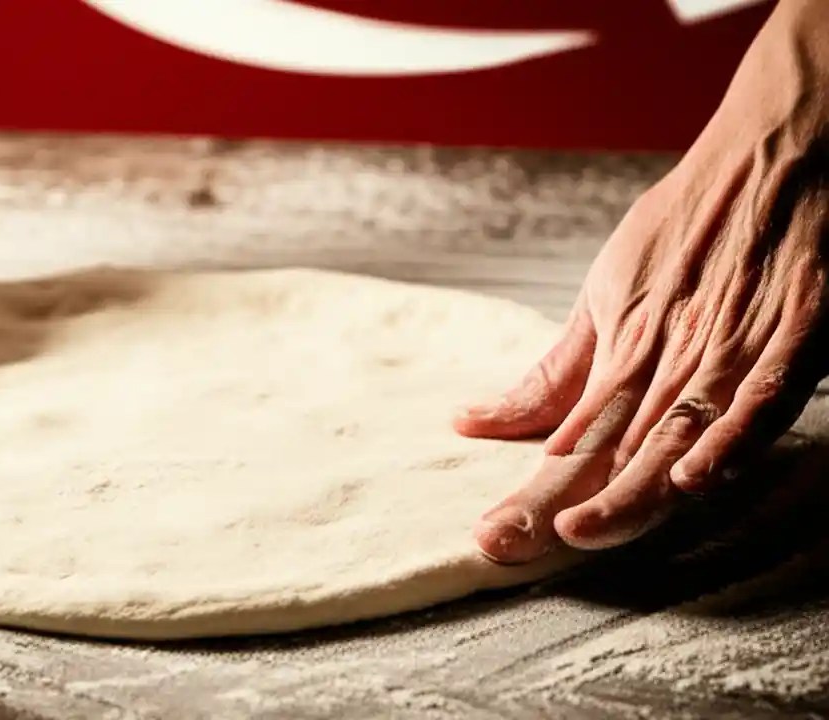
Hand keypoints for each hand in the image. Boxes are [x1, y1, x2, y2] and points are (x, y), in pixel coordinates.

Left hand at [455, 0, 828, 561]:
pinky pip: (765, 393)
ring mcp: (734, 346)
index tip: (488, 538)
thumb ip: (550, 376)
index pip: (569, 448)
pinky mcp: (798, 329)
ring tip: (578, 529)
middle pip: (613, 455)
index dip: (529, 498)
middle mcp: (672, 359)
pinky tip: (695, 477)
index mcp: (625, 354)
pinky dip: (730, 434)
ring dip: (630, 488)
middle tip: (505, 545)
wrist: (772, 151)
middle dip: (560, 506)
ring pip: (677, 436)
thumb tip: (469, 423)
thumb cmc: (683, 229)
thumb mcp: (604, 297)